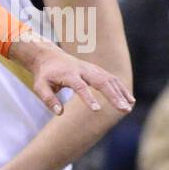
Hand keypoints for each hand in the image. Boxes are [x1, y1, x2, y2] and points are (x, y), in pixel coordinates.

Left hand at [19, 37, 133, 115]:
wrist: (49, 57)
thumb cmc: (44, 75)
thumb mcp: (39, 87)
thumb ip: (48, 99)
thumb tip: (59, 112)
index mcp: (69, 74)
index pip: (80, 87)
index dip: (88, 98)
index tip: (96, 110)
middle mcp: (83, 70)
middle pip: (102, 82)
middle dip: (114, 96)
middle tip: (123, 109)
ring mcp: (92, 69)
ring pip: (110, 80)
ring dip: (121, 93)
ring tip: (128, 107)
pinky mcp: (97, 70)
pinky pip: (112, 79)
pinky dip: (121, 89)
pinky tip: (129, 100)